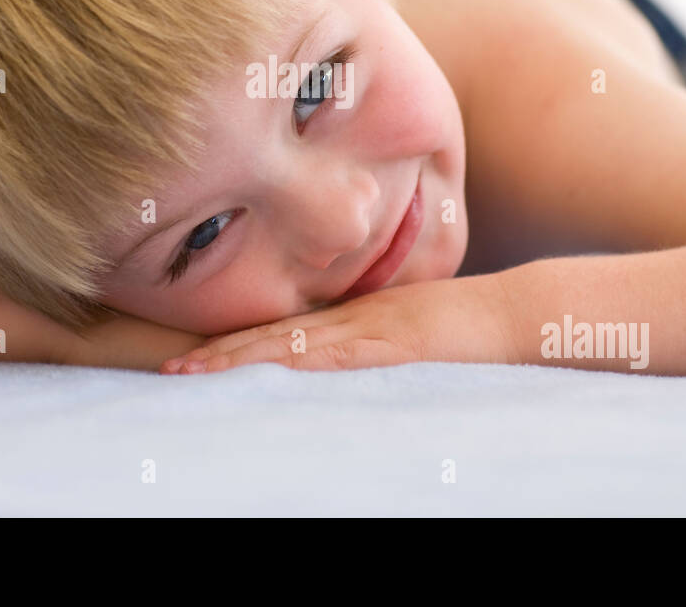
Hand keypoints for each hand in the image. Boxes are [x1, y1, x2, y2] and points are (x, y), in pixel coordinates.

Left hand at [158, 272, 514, 373]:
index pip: (283, 332)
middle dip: (218, 355)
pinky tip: (264, 368)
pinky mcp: (392, 343)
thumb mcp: (414, 341)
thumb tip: (348, 373)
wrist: (516, 312)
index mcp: (353, 318)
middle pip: (272, 336)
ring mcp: (370, 327)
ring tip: (191, 372)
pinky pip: (335, 353)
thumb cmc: (471, 332)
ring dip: (237, 359)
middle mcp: (351, 318)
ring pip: (290, 343)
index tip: (191, 361)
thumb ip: (377, 350)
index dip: (234, 346)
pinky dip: (294, 361)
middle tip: (169, 370)